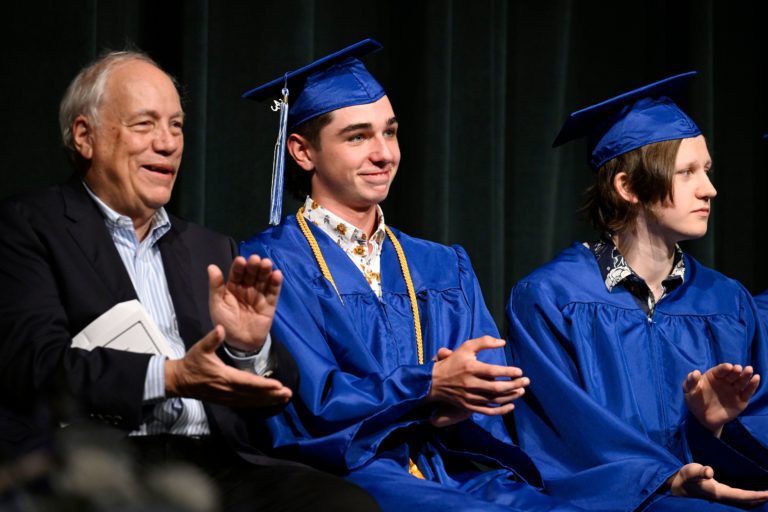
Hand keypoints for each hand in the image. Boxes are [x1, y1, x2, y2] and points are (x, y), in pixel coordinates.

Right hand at [165, 325, 291, 406]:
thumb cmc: (192, 363)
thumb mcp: (200, 348)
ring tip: (284, 398)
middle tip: (288, 393)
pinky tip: (268, 402)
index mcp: (224, 377)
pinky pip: (245, 404)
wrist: (178, 381)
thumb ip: (212, 339)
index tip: (278, 385)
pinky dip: (258, 404)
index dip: (264, 385)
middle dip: (272, 394)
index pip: (248, 382)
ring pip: (251, 401)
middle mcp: (228, 390)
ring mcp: (227, 398)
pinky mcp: (226, 401)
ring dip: (268, 400)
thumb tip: (221, 328)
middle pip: (253, 394)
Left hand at [209, 255, 281, 351]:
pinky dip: (276, 283)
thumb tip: (212, 266)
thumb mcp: (217, 305)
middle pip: (252, 274)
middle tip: (256, 260)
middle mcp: (247, 288)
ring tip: (267, 264)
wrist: (240, 344)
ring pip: (263, 280)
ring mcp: (259, 295)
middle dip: (254, 266)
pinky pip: (274, 292)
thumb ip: (215, 287)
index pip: (237, 273)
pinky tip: (277, 274)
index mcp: (233, 287)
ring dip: (266, 271)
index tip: (241, 260)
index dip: (239, 266)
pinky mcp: (270, 304)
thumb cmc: (225, 323)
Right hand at [428, 336, 528, 416]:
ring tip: (521, 391)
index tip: (519, 371)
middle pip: (496, 388)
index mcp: (471, 368)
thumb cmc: (453, 362)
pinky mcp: (469, 406)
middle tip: (526, 381)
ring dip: (510, 396)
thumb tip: (502, 342)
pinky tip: (511, 405)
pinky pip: (488, 411)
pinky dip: (501, 410)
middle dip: (514, 385)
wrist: (435, 382)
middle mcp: (470, 384)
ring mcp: (470, 397)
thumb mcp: (466, 347)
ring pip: (494, 400)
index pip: (493, 371)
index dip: (508, 372)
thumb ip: (484, 342)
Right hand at [669, 463, 767, 505]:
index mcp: (719, 493)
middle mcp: (724, 497)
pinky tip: (753, 493)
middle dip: (761, 499)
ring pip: (745, 502)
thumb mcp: (690, 471)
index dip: (757, 495)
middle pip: (747, 502)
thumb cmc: (685, 478)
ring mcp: (723, 497)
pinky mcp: (721, 494)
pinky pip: (741, 498)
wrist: (677, 486)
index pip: (743, 496)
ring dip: (757, 499)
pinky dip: (750, 497)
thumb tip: (709, 471)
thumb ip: (700, 471)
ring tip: (767, 494)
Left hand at [683, 363, 759, 435]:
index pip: (720, 370)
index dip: (724, 368)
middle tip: (738, 369)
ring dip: (746, 375)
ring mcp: (734, 390)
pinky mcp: (741, 400)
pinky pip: (748, 392)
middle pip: (732, 374)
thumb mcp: (689, 391)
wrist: (703, 419)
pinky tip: (756, 378)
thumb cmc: (695, 401)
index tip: (728, 367)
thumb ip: (691, 382)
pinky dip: (752, 385)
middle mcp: (725, 381)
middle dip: (736, 370)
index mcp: (714, 376)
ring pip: (741, 381)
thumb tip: (695, 373)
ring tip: (749, 370)